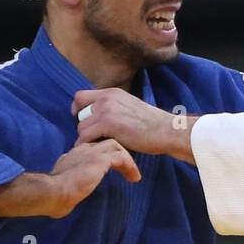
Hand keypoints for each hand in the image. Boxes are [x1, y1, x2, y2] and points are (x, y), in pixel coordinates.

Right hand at [46, 139, 140, 217]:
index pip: (93, 148)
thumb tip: (71, 192)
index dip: (105, 156)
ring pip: (115, 146)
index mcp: (73, 155)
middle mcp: (83, 150)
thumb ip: (70, 182)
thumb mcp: (63, 184)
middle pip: (106, 143)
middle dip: (119, 154)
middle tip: (128, 169)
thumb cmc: (54, 195)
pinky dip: (130, 166)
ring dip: (128, 159)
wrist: (52, 192)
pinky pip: (121, 157)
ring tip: (135, 175)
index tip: (113, 169)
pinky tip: (134, 178)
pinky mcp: (100, 160)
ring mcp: (92, 153)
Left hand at [73, 87, 189, 160]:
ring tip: (98, 146)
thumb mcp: (130, 106)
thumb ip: (114, 107)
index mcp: (112, 93)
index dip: (78, 109)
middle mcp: (106, 98)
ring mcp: (106, 110)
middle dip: (83, 126)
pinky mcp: (108, 124)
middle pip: (78, 111)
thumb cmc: (153, 124)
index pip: (81, 96)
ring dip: (86, 138)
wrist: (166, 130)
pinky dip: (88, 146)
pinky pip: (85, 137)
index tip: (83, 120)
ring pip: (81, 126)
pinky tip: (97, 151)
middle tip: (93, 137)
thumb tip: (102, 117)